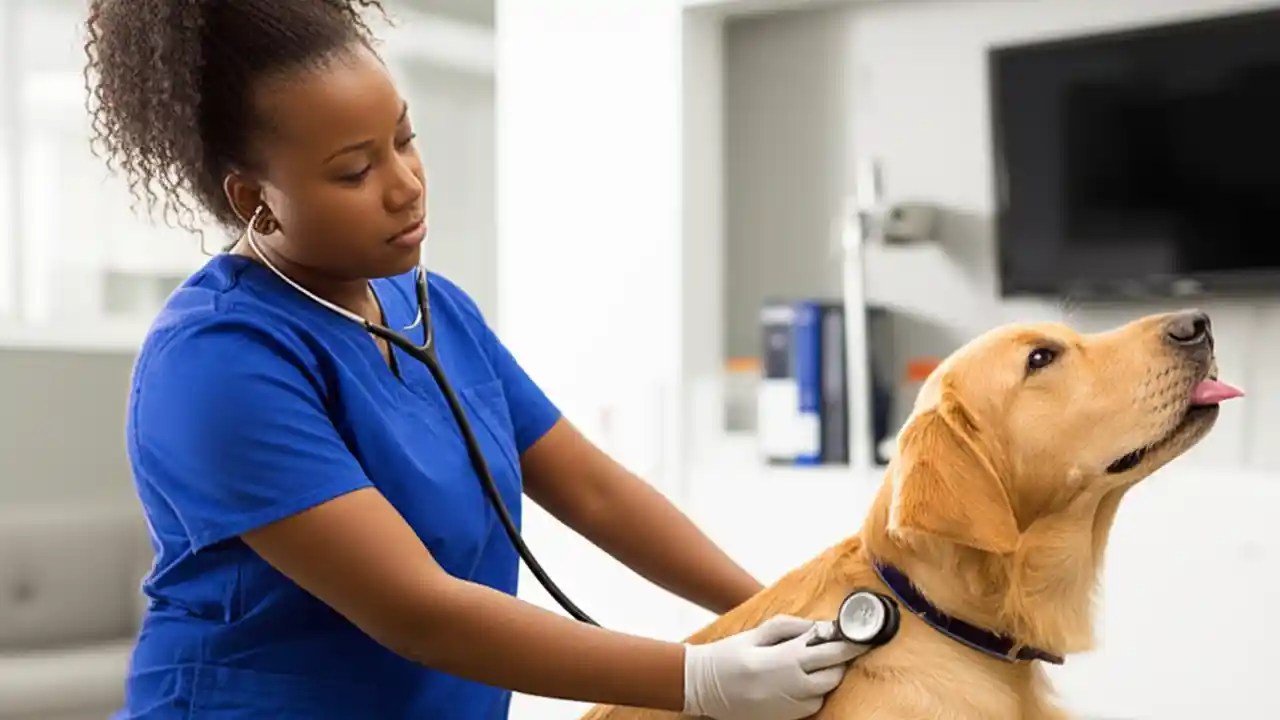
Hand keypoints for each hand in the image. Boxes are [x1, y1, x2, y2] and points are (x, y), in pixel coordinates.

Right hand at [682, 614, 864, 719]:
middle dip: (839, 661)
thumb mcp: (757, 633)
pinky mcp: (785, 718)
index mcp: (787, 661)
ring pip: (825, 692)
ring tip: (809, 664)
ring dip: (825, 677)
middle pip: (835, 675)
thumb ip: (791, 628)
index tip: (864, 638)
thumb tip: (820, 627)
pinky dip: (812, 692)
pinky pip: (811, 705)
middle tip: (833, 647)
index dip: (852, 645)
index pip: (832, 652)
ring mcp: (790, 707)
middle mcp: (793, 687)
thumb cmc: (728, 655)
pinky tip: (797, 680)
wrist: (703, 686)